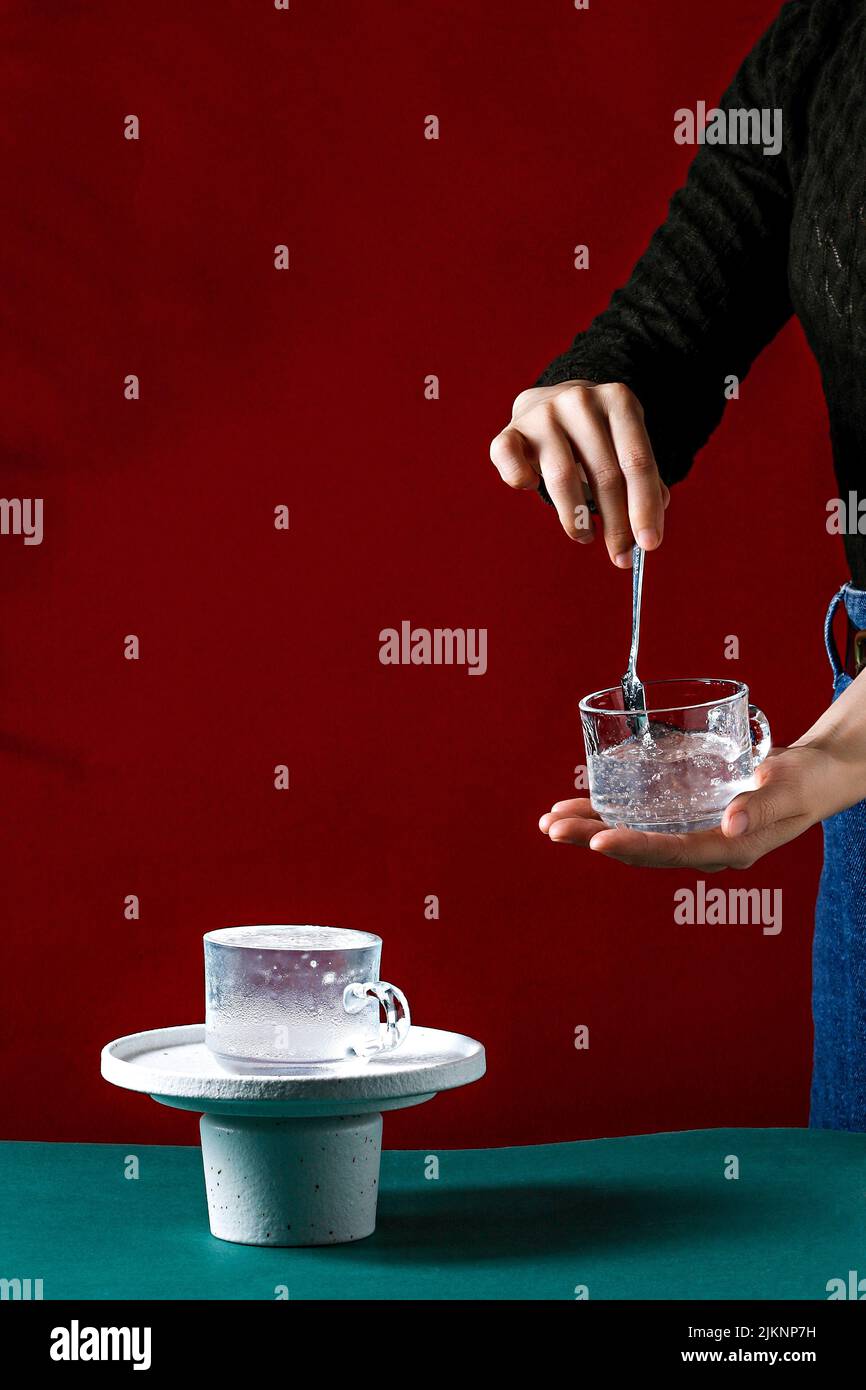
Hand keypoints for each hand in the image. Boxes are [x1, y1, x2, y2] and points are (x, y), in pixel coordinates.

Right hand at [490, 379, 669, 564]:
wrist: (549, 400)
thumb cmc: (593, 433)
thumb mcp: (625, 442)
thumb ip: (641, 475)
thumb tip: (653, 517)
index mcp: (618, 400)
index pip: (637, 461)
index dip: (644, 507)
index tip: (649, 544)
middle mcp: (581, 401)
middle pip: (604, 474)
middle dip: (616, 524)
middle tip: (620, 555)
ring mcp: (543, 414)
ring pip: (562, 477)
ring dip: (576, 518)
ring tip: (586, 535)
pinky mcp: (511, 429)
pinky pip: (511, 462)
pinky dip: (522, 481)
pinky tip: (532, 488)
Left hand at [538, 745, 834, 870]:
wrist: (814, 774)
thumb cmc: (807, 781)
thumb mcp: (791, 788)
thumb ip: (762, 806)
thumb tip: (731, 827)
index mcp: (730, 848)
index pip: (672, 852)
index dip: (632, 847)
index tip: (596, 841)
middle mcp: (704, 846)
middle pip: (640, 848)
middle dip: (593, 838)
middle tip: (552, 828)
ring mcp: (693, 832)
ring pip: (634, 834)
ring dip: (591, 827)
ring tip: (551, 820)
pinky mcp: (686, 815)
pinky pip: (642, 817)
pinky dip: (610, 811)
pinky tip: (583, 804)